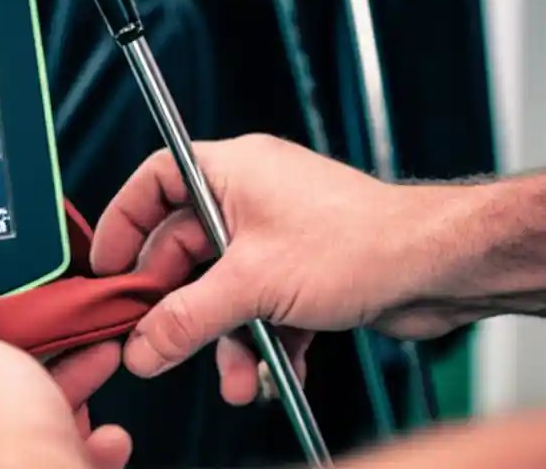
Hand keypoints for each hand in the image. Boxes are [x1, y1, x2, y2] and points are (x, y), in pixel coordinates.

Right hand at [91, 134, 465, 404]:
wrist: (438, 269)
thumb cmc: (362, 242)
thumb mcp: (252, 286)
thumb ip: (187, 319)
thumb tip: (144, 345)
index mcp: (233, 170)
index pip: (156, 179)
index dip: (124, 220)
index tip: (107, 263)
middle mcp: (253, 197)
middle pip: (186, 247)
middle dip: (178, 305)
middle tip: (158, 341)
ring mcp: (280, 234)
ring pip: (225, 287)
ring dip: (222, 336)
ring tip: (230, 376)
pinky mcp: (305, 270)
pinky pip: (261, 305)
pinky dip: (260, 340)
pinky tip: (268, 371)